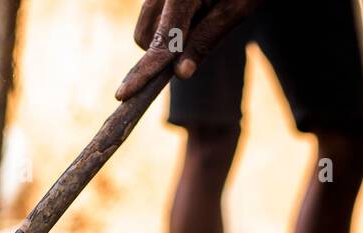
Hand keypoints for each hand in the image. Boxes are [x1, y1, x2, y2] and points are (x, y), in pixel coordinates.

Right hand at [115, 0, 256, 100]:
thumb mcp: (238, 7)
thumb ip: (207, 39)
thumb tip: (180, 74)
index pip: (161, 40)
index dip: (145, 70)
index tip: (124, 94)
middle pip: (144, 36)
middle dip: (162, 51)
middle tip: (203, 32)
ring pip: (146, 27)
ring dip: (166, 37)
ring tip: (205, 12)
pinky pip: (154, 14)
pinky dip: (170, 23)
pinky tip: (198, 6)